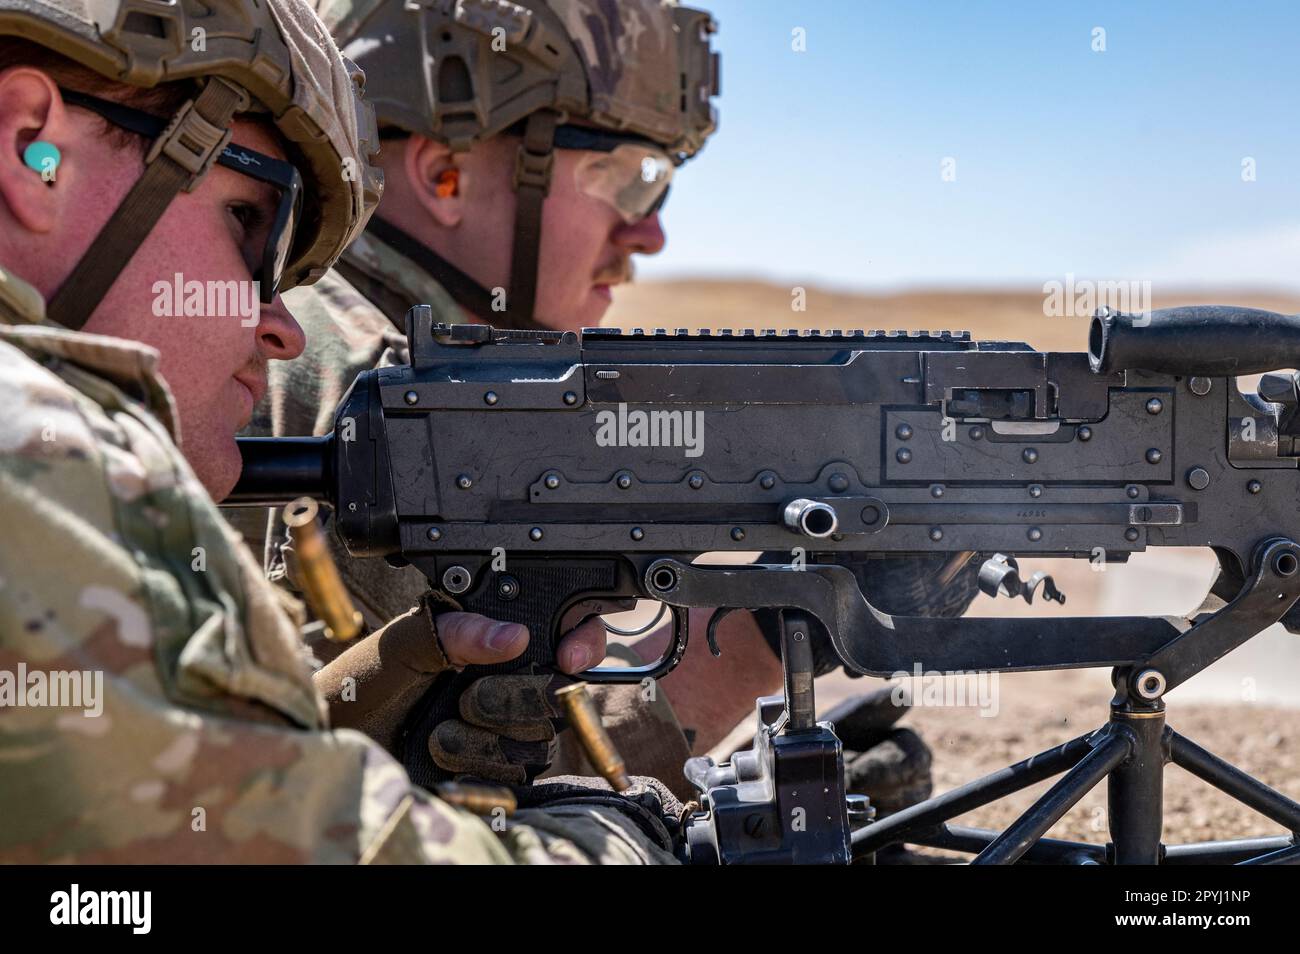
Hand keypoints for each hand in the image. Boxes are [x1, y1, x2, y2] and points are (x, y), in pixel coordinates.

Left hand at [313, 599, 604, 760]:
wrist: (330, 747)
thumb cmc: (358, 688)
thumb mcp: (399, 645)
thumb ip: (453, 630)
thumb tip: (514, 635)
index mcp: (495, 638)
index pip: (568, 630)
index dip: (584, 640)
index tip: (570, 656)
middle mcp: (509, 681)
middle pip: (557, 691)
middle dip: (511, 698)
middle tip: (466, 695)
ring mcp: (505, 730)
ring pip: (540, 738)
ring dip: (485, 738)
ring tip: (440, 730)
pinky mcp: (494, 773)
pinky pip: (516, 776)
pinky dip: (477, 768)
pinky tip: (442, 755)